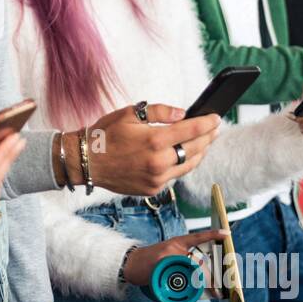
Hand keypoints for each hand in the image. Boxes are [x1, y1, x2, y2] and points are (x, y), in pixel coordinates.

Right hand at [56, 105, 220, 196]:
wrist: (85, 162)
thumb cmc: (105, 135)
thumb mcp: (129, 114)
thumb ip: (159, 112)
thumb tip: (183, 114)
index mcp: (154, 140)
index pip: (192, 130)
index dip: (207, 123)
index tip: (217, 118)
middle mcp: (159, 162)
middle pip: (195, 149)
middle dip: (208, 138)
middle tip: (215, 129)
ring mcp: (156, 179)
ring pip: (188, 165)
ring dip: (199, 153)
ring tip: (205, 142)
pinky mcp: (152, 189)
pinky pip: (174, 175)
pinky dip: (181, 164)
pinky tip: (184, 155)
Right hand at [122, 230, 229, 290]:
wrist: (130, 264)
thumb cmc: (151, 261)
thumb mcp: (167, 252)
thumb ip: (182, 257)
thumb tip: (202, 269)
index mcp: (177, 242)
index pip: (197, 237)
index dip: (212, 235)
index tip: (226, 234)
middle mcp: (174, 247)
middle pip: (199, 261)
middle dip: (212, 276)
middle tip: (220, 287)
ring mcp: (167, 256)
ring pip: (192, 270)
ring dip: (204, 284)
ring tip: (215, 293)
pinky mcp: (161, 266)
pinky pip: (180, 277)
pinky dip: (190, 287)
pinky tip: (198, 293)